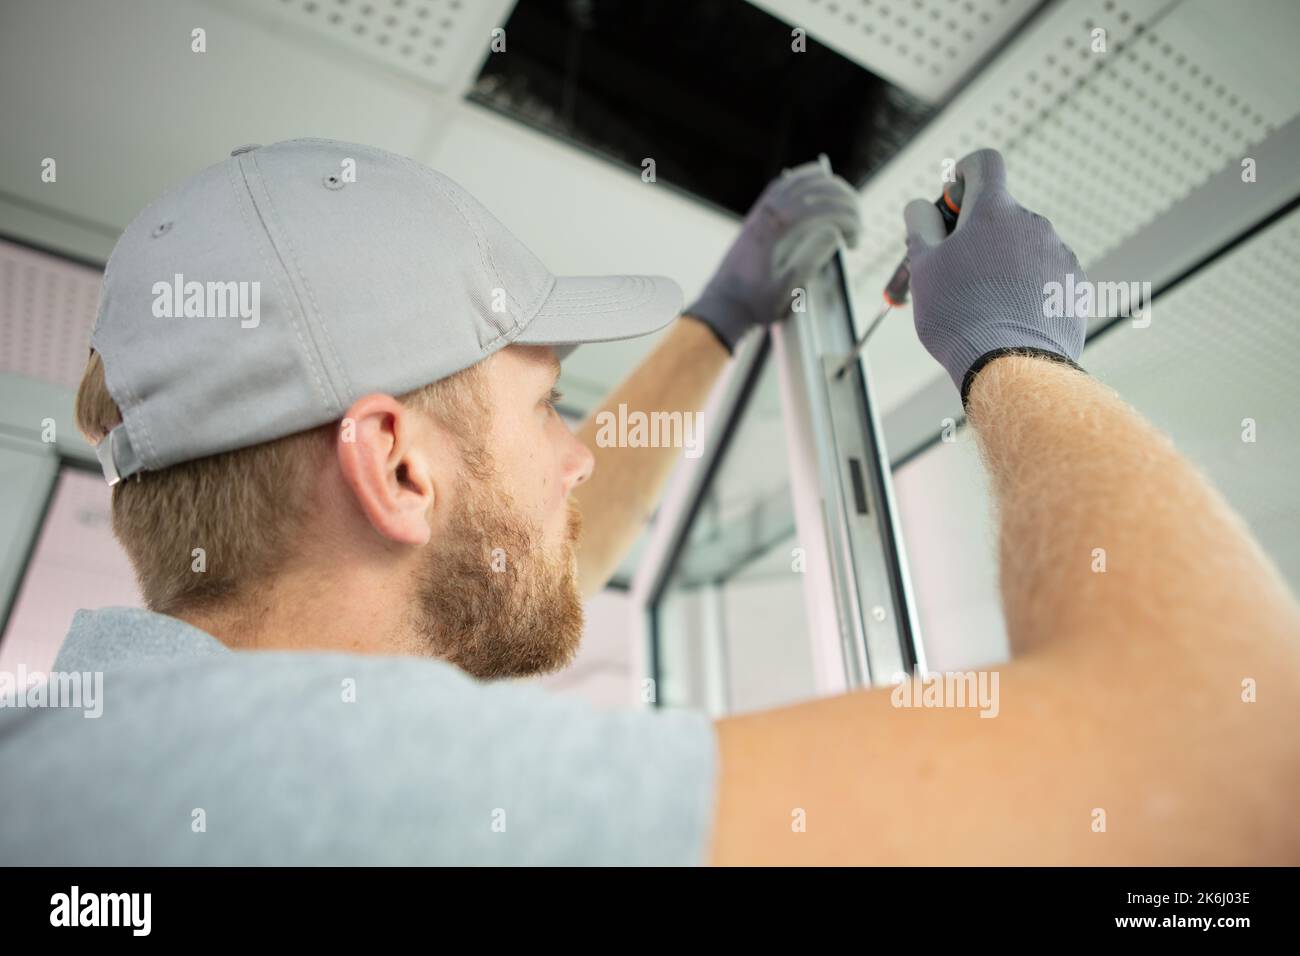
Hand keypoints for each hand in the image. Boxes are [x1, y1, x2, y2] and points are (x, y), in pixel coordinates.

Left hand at [685, 156, 861, 352]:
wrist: (724, 303)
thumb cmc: (755, 302)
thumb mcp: (786, 290)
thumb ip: (810, 261)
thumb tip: (833, 232)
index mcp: (776, 230)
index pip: (822, 209)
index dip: (847, 219)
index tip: (856, 239)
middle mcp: (769, 214)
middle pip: (815, 189)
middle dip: (844, 200)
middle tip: (858, 222)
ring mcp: (762, 211)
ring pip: (800, 181)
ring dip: (829, 186)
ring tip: (848, 201)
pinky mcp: (758, 214)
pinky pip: (783, 184)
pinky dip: (804, 177)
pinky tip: (818, 178)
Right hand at [903, 148, 1086, 404]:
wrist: (1010, 365)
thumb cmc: (958, 314)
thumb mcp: (923, 267)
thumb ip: (921, 226)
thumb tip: (923, 207)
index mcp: (993, 212)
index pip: (984, 163)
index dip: (965, 174)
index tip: (954, 199)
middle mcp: (1032, 224)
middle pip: (1001, 214)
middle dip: (978, 235)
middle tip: (956, 274)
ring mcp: (1059, 254)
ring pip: (1024, 247)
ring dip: (1003, 264)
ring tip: (984, 306)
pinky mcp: (1075, 286)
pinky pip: (1046, 275)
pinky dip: (1028, 288)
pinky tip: (1010, 319)